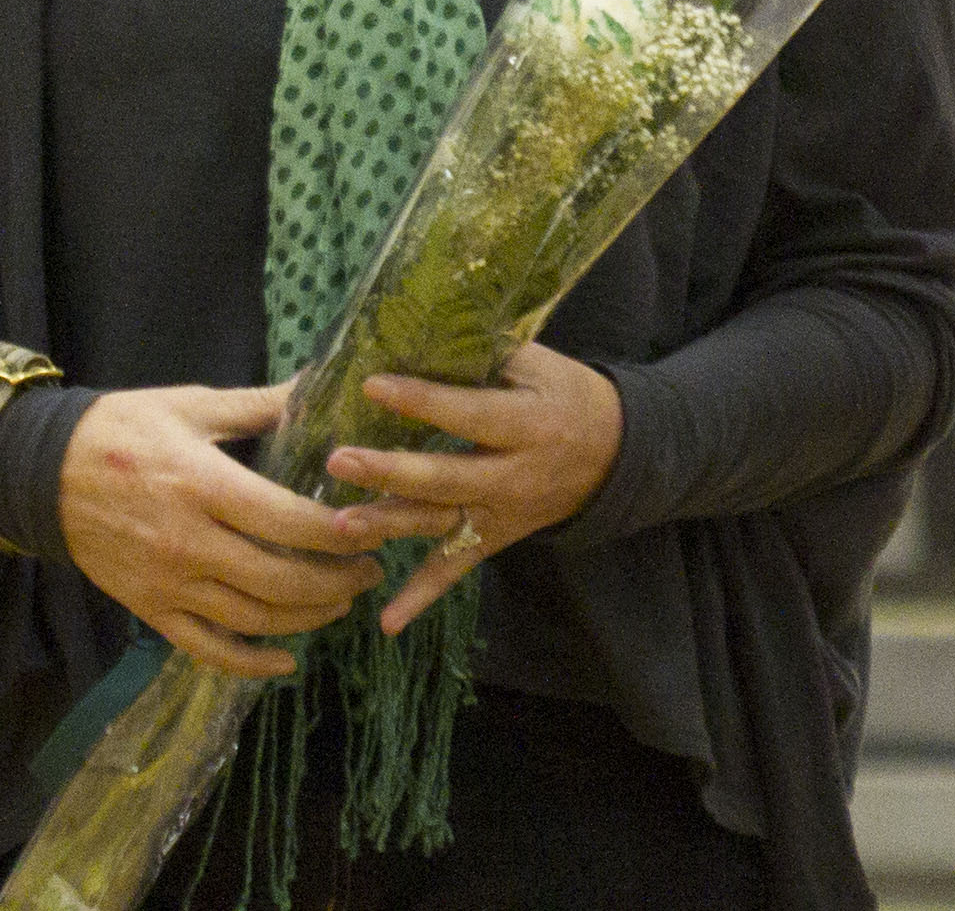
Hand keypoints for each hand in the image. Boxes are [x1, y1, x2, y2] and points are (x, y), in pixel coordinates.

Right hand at [60, 383, 448, 681]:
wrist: (41, 473)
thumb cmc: (123, 428)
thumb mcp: (194, 405)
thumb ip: (263, 405)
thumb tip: (323, 381)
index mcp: (203, 486)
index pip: (287, 521)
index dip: (340, 532)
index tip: (377, 527)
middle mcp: (187, 544)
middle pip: (278, 579)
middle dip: (337, 581)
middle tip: (373, 568)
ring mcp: (166, 584)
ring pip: (250, 619)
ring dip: (307, 618)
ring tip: (344, 601)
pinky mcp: (148, 610)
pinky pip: (204, 649)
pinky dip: (249, 662)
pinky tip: (287, 660)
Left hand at [324, 343, 624, 631]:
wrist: (616, 454)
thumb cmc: (568, 397)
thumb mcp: (542, 367)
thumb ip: (490, 355)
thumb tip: (427, 332)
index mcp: (527, 424)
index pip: (469, 413)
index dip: (423, 400)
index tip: (373, 385)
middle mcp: (513, 474)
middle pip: (446, 476)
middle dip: (390, 471)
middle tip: (339, 460)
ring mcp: (501, 513)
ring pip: (439, 523)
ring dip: (389, 525)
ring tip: (339, 525)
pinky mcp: (493, 538)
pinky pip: (455, 570)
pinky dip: (421, 597)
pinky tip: (386, 623)